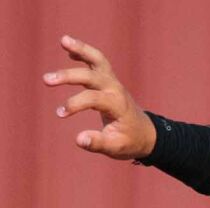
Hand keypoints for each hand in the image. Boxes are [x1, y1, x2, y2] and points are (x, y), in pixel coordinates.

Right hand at [43, 35, 155, 159]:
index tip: (60, 114)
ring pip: (98, 60)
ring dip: (81, 49)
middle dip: (68, 76)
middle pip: (91, 76)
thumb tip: (79, 139)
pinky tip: (67, 46)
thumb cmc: (130, 141)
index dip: (75, 105)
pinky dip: (84, 52)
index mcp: (118, 105)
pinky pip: (97, 60)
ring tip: (63, 40)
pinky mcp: (108, 79)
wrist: (146, 133)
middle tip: (46, 80)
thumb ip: (98, 143)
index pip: (93, 99)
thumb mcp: (116, 147)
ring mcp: (113, 82)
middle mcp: (115, 89)